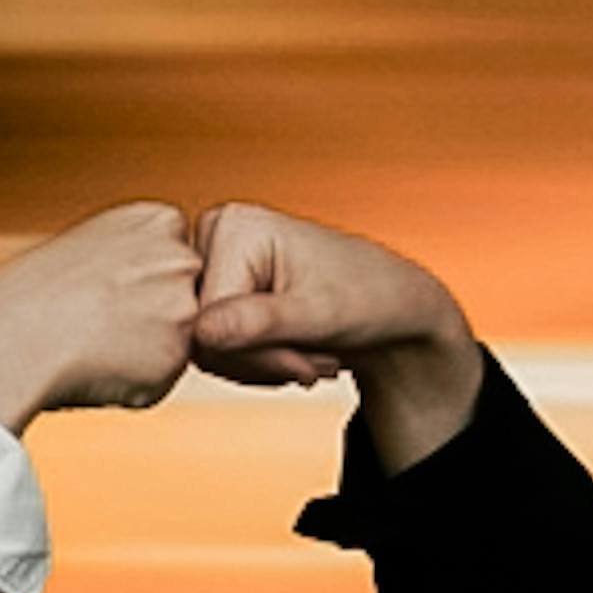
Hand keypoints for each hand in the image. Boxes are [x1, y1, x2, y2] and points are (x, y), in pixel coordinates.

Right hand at [0, 204, 203, 428]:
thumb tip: (153, 297)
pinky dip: (132, 386)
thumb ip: (135, 261)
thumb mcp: (89, 247)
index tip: (101, 290)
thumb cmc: (30, 295)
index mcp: (155, 218)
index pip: (174, 258)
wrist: (8, 336)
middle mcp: (180, 257)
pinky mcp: (176, 358)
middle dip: (149, 317)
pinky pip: (160, 382)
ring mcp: (183, 308)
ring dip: (140, 353)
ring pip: (173, 343)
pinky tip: (96, 367)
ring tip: (91, 342)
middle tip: (95, 320)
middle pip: (182, 300)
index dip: (135, 284)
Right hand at [188, 202, 481, 474]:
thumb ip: (260, 323)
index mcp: (233, 226)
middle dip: (261, 361)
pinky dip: (257, 364)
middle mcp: (214, 237)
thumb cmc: (370, 298)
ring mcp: (215, 263)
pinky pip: (214, 350)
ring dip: (263, 366)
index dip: (253, 355)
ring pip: (207, 349)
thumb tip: (203, 330)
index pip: (204, 321)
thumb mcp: (319, 315)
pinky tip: (294, 351)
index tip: (308, 361)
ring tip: (309, 352)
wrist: (394, 309)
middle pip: (199, 336)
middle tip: (312, 358)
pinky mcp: (220, 290)